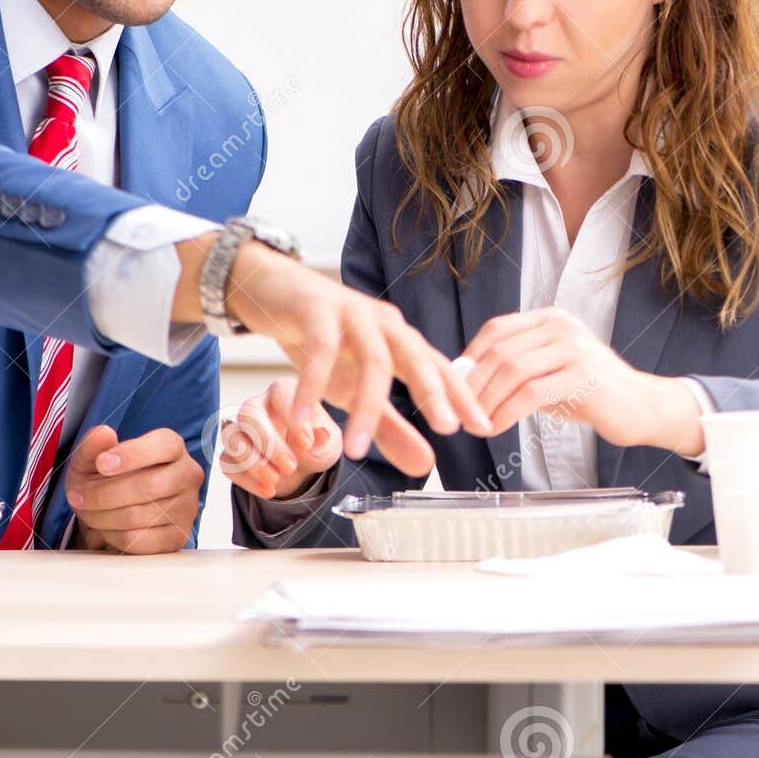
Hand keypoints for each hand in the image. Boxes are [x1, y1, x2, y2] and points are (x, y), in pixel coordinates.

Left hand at [65, 425, 203, 554]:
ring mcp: (186, 508)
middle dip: (103, 494)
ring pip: (138, 516)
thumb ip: (93, 444)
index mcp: (172, 447)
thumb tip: (104, 434)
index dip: (131, 455)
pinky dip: (112, 536)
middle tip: (79, 497)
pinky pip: (138, 540)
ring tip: (88, 512)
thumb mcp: (92, 458)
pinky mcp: (177, 537)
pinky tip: (104, 528)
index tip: (101, 464)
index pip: (163, 446)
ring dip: (101, 517)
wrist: (113, 510)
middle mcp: (187, 475)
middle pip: (148, 486)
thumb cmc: (107, 478)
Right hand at [174, 235, 490, 473]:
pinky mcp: (315, 309)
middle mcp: (384, 324)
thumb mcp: (354, 391)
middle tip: (447, 428)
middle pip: (415, 357)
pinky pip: (319, 349)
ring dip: (365, 407)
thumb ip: (390, 429)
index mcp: (400, 341)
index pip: (438, 369)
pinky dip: (311, 386)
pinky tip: (304, 420)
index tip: (485, 428)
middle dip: (433, 392)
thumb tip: (427, 467)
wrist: (273, 290)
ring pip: (370, 359)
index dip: (462, 396)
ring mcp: (351, 313)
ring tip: (356, 451)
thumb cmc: (320, 340)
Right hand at [219, 376, 344, 500]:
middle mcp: (258, 406)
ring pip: (232, 437)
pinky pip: (228, 463)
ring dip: (253, 462)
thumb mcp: (328, 443)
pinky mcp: (231, 454)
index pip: (280, 393)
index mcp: (284, 393)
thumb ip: (324, 439)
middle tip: (290, 466)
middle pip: (249, 413)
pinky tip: (267, 489)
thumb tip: (321, 434)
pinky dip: (247, 479)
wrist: (301, 470)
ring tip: (276, 480)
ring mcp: (240, 429)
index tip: (306, 443)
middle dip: (269, 443)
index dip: (291, 417)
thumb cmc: (313, 446)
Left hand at [461, 307, 704, 453]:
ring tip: (475, 423)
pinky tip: (495, 428)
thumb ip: (517, 368)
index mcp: (551, 319)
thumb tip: (468, 380)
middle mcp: (561, 326)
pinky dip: (505, 413)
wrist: (641, 406)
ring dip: (486, 401)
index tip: (454, 384)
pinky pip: (529, 393)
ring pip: (511, 371)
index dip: (470, 357)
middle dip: (473, 384)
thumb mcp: (550, 370)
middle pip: (500, 351)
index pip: (497, 329)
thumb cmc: (591, 392)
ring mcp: (573, 348)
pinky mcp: (581, 376)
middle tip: (458, 410)